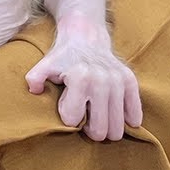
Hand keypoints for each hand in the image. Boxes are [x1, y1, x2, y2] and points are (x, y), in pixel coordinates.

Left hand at [25, 38, 141, 140]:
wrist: (86, 37)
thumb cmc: (63, 58)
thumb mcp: (44, 66)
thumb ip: (35, 78)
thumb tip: (34, 90)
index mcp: (80, 78)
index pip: (72, 120)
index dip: (67, 115)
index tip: (66, 104)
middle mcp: (102, 80)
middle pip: (100, 131)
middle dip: (89, 129)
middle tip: (85, 115)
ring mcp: (119, 82)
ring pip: (117, 129)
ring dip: (105, 125)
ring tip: (96, 112)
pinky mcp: (131, 81)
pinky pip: (135, 115)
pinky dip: (126, 120)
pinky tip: (115, 113)